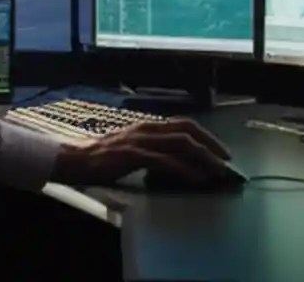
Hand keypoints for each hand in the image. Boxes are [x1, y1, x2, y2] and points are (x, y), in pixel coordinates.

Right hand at [50, 118, 231, 185]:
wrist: (75, 160)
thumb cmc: (103, 157)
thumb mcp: (132, 148)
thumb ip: (152, 150)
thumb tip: (177, 163)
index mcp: (148, 126)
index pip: (184, 124)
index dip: (206, 136)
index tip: (222, 152)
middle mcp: (147, 128)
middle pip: (188, 131)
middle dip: (211, 145)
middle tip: (227, 162)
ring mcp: (140, 140)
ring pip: (181, 144)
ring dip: (204, 158)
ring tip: (218, 172)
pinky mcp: (133, 154)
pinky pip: (165, 161)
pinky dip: (185, 170)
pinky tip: (196, 179)